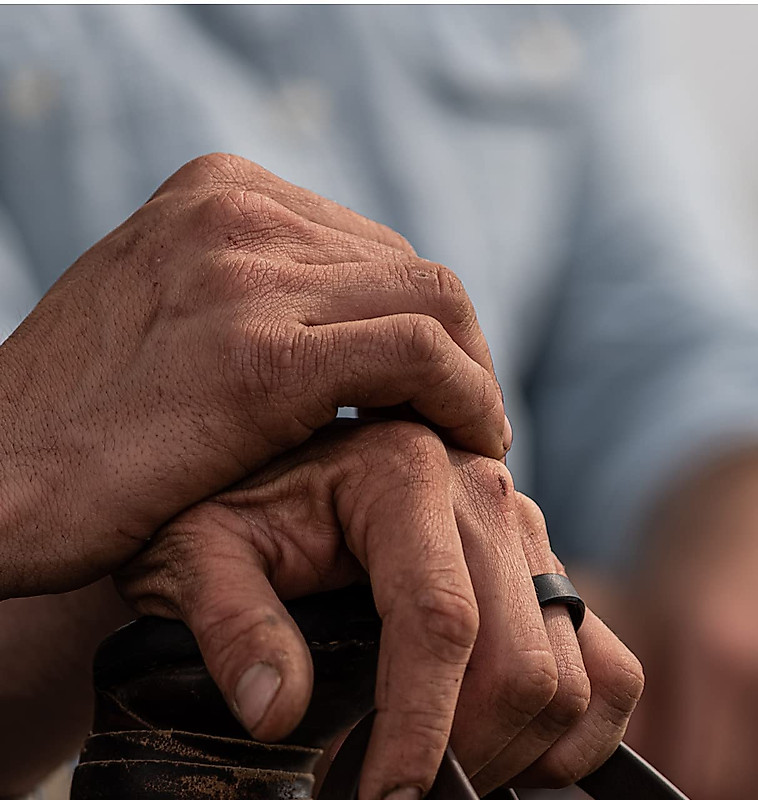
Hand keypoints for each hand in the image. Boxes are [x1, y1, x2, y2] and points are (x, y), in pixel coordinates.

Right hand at [0, 153, 508, 598]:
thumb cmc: (84, 426)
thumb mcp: (168, 319)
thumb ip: (251, 300)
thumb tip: (340, 324)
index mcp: (216, 196)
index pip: (378, 250)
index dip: (433, 329)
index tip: (445, 393)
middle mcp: (236, 214)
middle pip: (417, 272)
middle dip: (465, 353)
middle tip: (472, 424)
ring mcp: (246, 278)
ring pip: (435, 304)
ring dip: (475, 380)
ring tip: (476, 442)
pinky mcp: (262, 358)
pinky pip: (416, 355)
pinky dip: (466, 400)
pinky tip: (470, 447)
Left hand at [117, 421, 643, 799]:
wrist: (295, 472)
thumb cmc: (240, 510)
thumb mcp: (196, 550)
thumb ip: (226, 617)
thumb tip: (275, 711)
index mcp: (405, 474)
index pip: (441, 623)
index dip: (419, 731)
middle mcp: (490, 497)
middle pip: (524, 665)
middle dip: (468, 760)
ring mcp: (538, 539)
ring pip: (576, 682)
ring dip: (517, 758)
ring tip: (445, 778)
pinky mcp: (561, 579)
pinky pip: (616, 675)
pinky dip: (580, 738)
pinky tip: (509, 757)